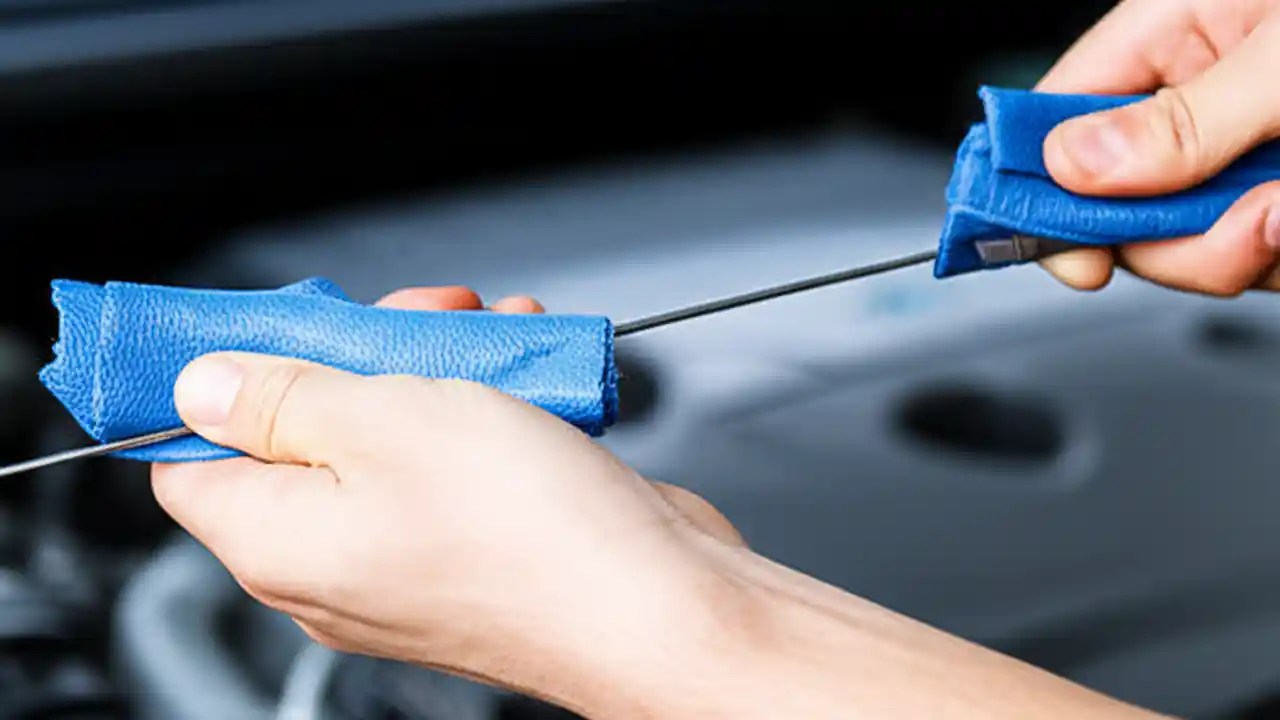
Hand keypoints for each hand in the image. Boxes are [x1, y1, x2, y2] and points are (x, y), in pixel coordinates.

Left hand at [150, 285, 742, 714]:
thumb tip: (203, 383)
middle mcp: (334, 562)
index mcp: (277, 542)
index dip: (213, 382)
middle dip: (352, 354)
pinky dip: (482, 408)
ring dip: (432, 369)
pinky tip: (527, 376)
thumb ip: (282, 395)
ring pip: (388, 436)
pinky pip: (451, 463)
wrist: (658, 606)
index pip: (187, 458)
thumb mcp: (385, 420)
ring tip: (489, 338)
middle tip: (403, 315)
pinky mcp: (475, 547)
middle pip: (299, 431)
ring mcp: (408, 557)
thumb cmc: (531, 534)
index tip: (255, 325)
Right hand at [1036, 0, 1279, 294]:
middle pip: (1117, 203)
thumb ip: (1183, 120)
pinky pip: (1246, 257)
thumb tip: (1074, 165)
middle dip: (1171, 237)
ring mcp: (1237, 154)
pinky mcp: (1274, 198)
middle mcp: (1198, 95)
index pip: (1059, 113)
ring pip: (1185, 245)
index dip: (1041, 185)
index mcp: (1175, 30)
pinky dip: (1275, 257)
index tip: (1059, 250)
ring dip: (1239, 250)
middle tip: (1242, 225)